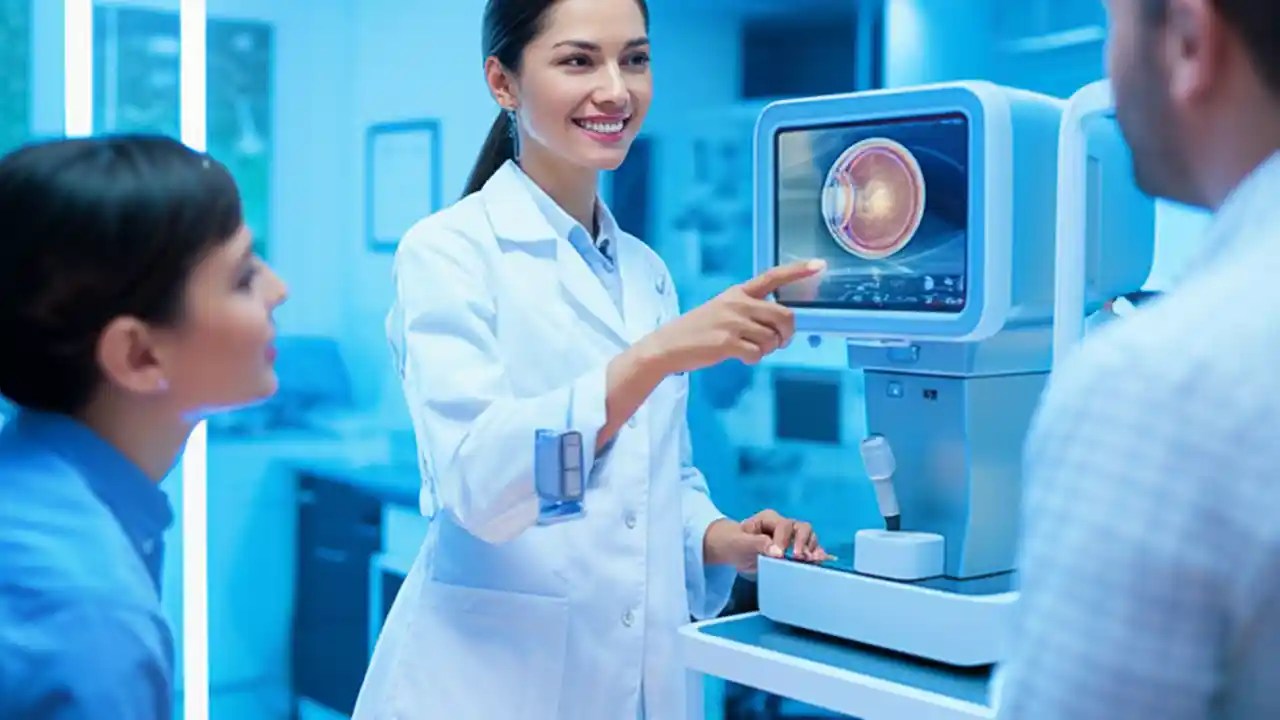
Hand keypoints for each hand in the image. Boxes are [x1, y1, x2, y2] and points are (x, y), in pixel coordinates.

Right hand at [638, 260, 825, 374]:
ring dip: (766, 349)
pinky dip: (753, 359)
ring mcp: (732, 322)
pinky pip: (757, 354)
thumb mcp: (722, 310)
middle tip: (779, 342)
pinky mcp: (727, 343)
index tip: (820, 265)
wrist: (667, 345)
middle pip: (784, 315)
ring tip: (748, 349)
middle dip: (787, 333)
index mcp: (737, 292)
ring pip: (772, 339)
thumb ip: (749, 311)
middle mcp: (737, 303)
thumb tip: (780, 325)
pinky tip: (739, 357)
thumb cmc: (699, 331)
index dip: (798, 271)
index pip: (773, 276)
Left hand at [704, 510, 829, 575]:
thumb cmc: (733, 542)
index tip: (778, 556)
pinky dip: (816, 555)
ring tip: (810, 561)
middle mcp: (784, 525)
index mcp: (769, 518)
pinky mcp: (794, 549)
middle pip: (802, 528)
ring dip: (812, 549)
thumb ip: (757, 544)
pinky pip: (810, 550)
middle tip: (798, 558)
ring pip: (809, 537)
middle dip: (803, 542)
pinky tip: (820, 562)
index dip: (784, 540)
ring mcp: (791, 537)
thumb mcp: (739, 542)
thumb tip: (777, 552)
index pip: (784, 525)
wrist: (732, 550)